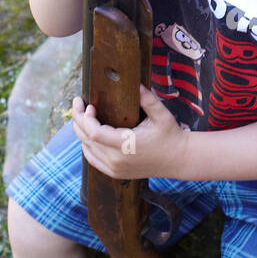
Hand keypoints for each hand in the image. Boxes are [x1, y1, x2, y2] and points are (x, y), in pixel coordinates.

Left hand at [72, 86, 189, 179]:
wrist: (179, 160)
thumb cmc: (171, 135)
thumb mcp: (162, 115)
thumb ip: (148, 100)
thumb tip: (136, 84)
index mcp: (127, 145)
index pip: (94, 132)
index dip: (86, 118)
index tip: (89, 105)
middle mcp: (117, 160)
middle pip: (86, 139)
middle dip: (78, 119)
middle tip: (78, 103)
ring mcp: (115, 169)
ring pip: (87, 149)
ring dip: (81, 131)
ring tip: (81, 115)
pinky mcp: (115, 173)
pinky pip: (92, 159)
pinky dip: (86, 146)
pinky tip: (87, 134)